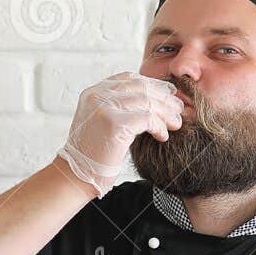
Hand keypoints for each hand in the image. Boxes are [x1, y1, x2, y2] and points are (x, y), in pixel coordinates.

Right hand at [56, 72, 182, 197]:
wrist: (77, 176)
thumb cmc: (93, 154)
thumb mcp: (100, 122)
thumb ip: (117, 107)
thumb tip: (148, 100)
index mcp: (93, 92)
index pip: (129, 78)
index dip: (152, 84)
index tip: (168, 94)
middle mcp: (97, 95)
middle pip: (140, 87)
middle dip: (163, 98)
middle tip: (178, 108)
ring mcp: (105, 108)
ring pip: (147, 102)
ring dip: (166, 113)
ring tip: (176, 123)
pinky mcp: (115, 124)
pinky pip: (148, 119)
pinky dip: (159, 127)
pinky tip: (163, 135)